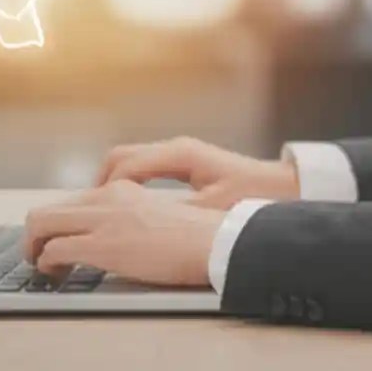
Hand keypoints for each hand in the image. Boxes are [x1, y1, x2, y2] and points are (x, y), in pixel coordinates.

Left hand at [24, 180, 223, 286]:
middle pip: (47, 210)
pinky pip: (57, 249)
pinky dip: (46, 262)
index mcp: (122, 191)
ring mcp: (103, 220)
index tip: (55, 240)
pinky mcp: (104, 245)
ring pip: (42, 224)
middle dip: (33, 234)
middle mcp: (107, 198)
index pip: (73, 202)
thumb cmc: (197, 238)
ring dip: (33, 246)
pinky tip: (53, 273)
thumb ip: (130, 220)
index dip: (56, 224)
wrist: (216, 242)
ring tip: (39, 265)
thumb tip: (113, 240)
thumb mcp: (157, 217)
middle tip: (34, 254)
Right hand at [97, 136, 298, 209]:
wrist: (284, 187)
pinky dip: (128, 182)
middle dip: (99, 182)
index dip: (104, 190)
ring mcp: (179, 153)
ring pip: (130, 160)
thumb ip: (174, 214)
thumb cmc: (252, 195)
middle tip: (87, 210)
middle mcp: (175, 149)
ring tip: (100, 209)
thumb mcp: (211, 209)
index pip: (126, 166)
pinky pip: (144, 167)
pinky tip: (126, 203)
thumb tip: (140, 222)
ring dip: (112, 182)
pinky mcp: (184, 162)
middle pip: (121, 157)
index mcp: (179, 155)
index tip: (92, 212)